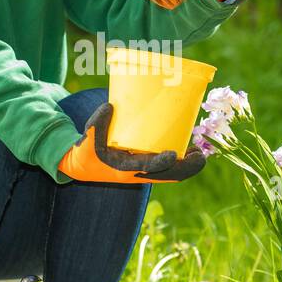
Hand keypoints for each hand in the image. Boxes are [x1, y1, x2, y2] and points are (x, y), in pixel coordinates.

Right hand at [57, 102, 205, 183]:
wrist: (82, 166)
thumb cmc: (86, 152)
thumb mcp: (86, 140)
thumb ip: (96, 124)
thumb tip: (111, 106)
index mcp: (124, 170)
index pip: (146, 168)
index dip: (161, 162)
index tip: (173, 154)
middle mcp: (137, 173)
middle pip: (167, 175)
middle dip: (185, 168)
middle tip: (200, 156)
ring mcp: (142, 171)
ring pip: (170, 173)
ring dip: (185, 165)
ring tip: (198, 151)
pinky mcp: (145, 166)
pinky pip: (166, 167)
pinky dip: (178, 160)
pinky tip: (187, 148)